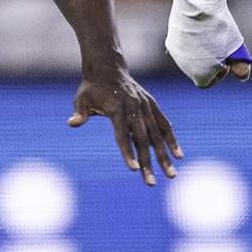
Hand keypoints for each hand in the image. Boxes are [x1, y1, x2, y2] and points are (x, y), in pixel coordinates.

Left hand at [69, 64, 182, 183]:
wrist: (108, 67)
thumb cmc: (92, 88)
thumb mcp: (82, 98)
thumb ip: (80, 112)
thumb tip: (72, 123)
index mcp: (117, 107)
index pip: (123, 135)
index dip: (127, 152)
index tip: (133, 170)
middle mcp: (134, 107)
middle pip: (142, 139)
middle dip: (147, 163)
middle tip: (151, 183)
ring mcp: (145, 106)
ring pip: (157, 135)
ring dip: (164, 156)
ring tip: (171, 175)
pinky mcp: (152, 105)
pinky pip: (164, 125)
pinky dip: (171, 140)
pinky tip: (179, 155)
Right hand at [165, 0, 250, 86]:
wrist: (197, 4)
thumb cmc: (219, 27)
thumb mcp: (236, 48)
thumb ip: (241, 67)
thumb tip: (243, 77)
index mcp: (200, 75)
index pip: (208, 82)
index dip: (219, 72)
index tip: (225, 57)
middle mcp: (185, 67)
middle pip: (198, 70)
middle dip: (208, 60)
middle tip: (219, 43)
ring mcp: (176, 53)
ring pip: (190, 57)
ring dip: (199, 50)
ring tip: (209, 33)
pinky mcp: (170, 39)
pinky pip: (182, 45)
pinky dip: (191, 40)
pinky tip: (198, 26)